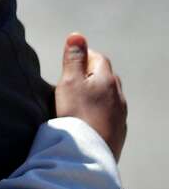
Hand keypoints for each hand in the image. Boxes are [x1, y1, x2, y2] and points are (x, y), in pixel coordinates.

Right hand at [54, 32, 126, 160]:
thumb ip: (73, 58)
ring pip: (109, 97)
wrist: (87, 152)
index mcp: (107, 80)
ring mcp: (120, 115)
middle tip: (70, 82)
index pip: (98, 58)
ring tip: (77, 102)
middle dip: (90, 75)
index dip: (83, 57)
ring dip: (95, 94)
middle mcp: (118, 95)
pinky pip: (109, 114)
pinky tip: (86, 119)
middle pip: (105, 77)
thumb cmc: (76, 113)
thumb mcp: (69, 81)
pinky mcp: (118, 132)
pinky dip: (99, 111)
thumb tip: (77, 35)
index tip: (68, 64)